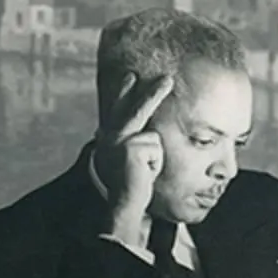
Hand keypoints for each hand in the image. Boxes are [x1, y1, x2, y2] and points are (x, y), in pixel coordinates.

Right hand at [94, 73, 173, 215]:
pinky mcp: (132, 147)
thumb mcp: (128, 158)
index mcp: (109, 136)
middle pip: (136, 110)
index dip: (125, 92)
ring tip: (144, 170)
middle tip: (168, 79)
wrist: (124, 200)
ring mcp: (120, 140)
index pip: (119, 109)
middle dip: (152, 93)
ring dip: (154, 157)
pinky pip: (156, 148)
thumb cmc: (131, 183)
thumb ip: (130, 141)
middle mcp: (110, 135)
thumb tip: (137, 130)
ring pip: (153, 137)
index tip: (131, 76)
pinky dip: (156, 163)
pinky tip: (144, 172)